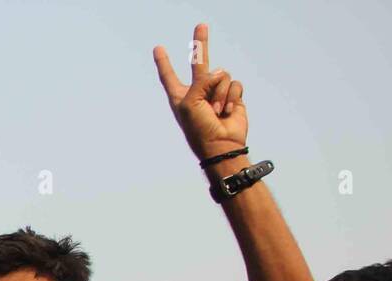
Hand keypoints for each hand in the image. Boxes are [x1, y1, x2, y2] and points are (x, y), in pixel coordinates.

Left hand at [154, 23, 248, 159]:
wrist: (220, 145)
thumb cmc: (199, 128)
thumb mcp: (191, 103)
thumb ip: (202, 81)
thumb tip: (219, 72)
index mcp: (180, 96)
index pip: (169, 76)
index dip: (163, 62)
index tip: (157, 48)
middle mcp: (197, 92)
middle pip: (198, 62)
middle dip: (201, 43)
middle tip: (201, 24)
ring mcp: (215, 93)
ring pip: (221, 75)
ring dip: (220, 94)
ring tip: (216, 112)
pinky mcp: (232, 96)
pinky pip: (234, 84)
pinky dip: (231, 97)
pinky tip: (227, 112)